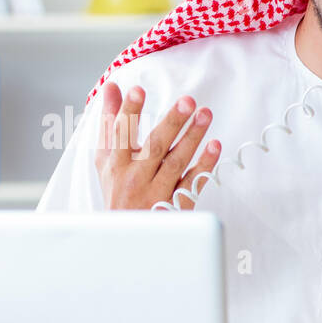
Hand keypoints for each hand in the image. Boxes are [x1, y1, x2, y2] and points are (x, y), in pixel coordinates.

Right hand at [94, 82, 220, 209]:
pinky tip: (214, 146)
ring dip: (192, 137)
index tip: (138, 90)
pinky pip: (192, 183)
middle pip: (154, 147)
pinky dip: (204, 165)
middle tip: (187, 101)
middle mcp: (135, 178)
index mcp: (116, 164)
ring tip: (205, 114)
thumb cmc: (117, 189)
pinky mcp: (176, 205)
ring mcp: (157, 193)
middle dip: (171, 123)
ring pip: (176, 163)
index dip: (128, 112)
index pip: (121, 134)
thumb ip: (111, 121)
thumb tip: (111, 87)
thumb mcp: (107, 157)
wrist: (126, 235)